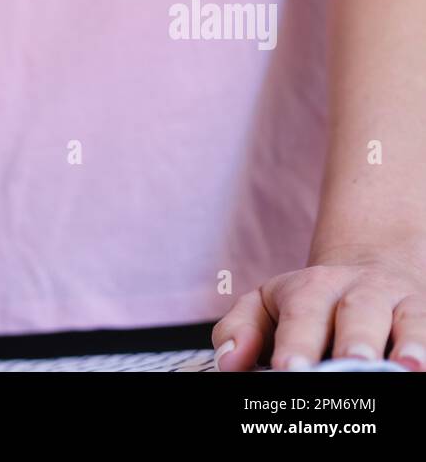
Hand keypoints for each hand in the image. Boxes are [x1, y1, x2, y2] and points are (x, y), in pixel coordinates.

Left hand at [213, 246, 425, 371]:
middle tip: (348, 366)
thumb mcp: (264, 306)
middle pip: (357, 313)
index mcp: (309, 289)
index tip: (288, 368)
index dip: (297, 343)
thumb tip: (229, 363)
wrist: (370, 268)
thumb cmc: (305, 302)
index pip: (301, 316)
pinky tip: (424, 365)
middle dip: (353, 342)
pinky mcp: (425, 313)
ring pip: (407, 317)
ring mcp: (398, 302)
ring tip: (404, 368)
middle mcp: (358, 292)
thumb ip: (239, 331)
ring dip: (408, 342)